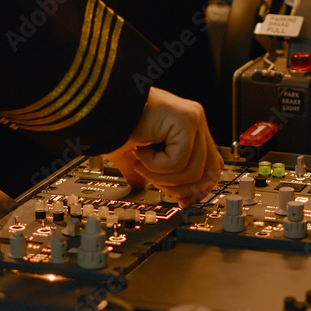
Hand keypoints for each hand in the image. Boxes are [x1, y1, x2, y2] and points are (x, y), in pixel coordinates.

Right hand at [103, 87, 223, 206]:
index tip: (183, 202)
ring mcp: (193, 119)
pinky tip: (141, 149)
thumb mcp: (134, 157)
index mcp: (188, 128)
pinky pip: (179, 161)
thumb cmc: (112, 124)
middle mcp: (195, 121)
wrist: (100, 108)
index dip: (199, 188)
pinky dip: (156, 164)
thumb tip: (141, 186)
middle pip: (209, 172)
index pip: (211, 165)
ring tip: (140, 160)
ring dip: (160, 175)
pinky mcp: (186, 120)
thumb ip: (146, 172)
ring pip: (193, 171)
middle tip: (152, 180)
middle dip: (180, 188)